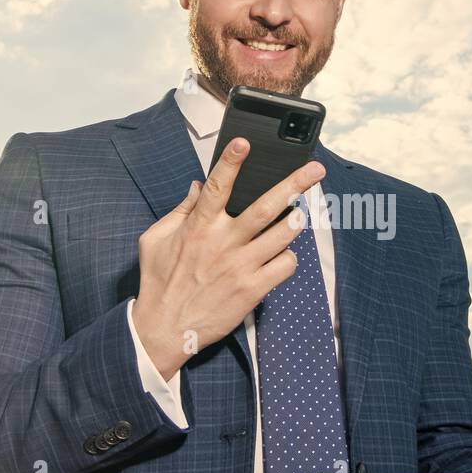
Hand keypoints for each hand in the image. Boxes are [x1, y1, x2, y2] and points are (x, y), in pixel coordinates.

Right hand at [131, 137, 324, 378]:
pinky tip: (281, 257)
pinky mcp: (252, 290)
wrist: (164, 329)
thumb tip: (196, 186)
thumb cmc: (159, 283)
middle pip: (265, 206)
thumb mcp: (156, 240)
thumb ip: (180, 211)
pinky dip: (288, 259)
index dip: (231, 162)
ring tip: (301, 215)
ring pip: (283, 235)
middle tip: (315, 170)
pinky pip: (285, 266)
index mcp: (198, 227)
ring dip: (297, 222)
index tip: (244, 142)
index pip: (216, 186)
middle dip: (294, 184)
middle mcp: (223, 243)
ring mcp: (240, 266)